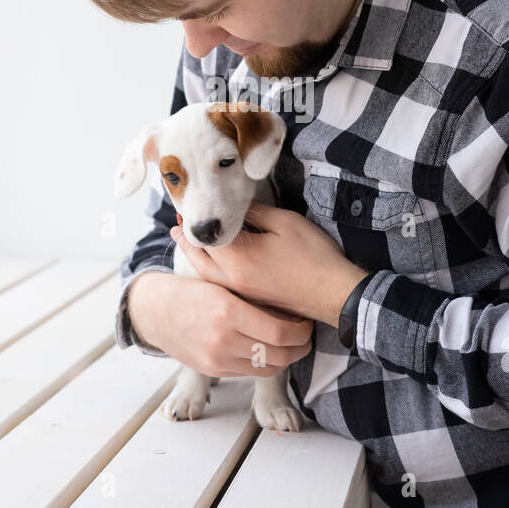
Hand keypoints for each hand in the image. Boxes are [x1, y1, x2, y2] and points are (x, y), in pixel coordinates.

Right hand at [128, 270, 313, 376]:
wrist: (155, 311)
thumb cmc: (192, 289)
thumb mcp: (221, 282)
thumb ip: (252, 295)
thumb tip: (290, 306)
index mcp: (228, 311)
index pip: (280, 333)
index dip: (301, 331)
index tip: (306, 321)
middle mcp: (223, 340)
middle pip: (279, 356)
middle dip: (300, 348)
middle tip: (306, 335)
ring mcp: (217, 359)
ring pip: (267, 368)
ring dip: (286, 358)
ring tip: (292, 344)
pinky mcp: (213, 371)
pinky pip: (250, 372)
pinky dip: (264, 362)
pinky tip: (268, 349)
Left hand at [170, 201, 369, 326]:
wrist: (334, 294)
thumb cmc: (313, 255)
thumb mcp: (284, 223)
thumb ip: (254, 214)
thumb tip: (234, 208)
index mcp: (238, 258)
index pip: (205, 237)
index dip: (193, 222)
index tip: (181, 210)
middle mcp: (233, 279)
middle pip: (199, 260)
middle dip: (186, 242)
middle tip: (174, 227)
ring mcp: (242, 292)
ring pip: (207, 276)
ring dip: (195, 258)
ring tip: (188, 243)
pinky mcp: (252, 299)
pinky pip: (220, 284)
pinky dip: (209, 272)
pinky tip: (212, 263)